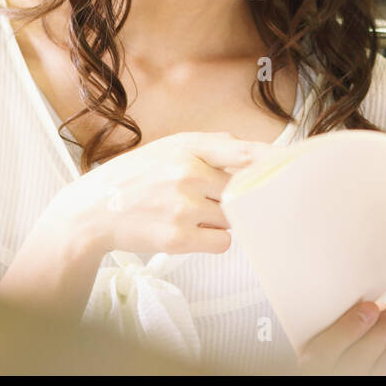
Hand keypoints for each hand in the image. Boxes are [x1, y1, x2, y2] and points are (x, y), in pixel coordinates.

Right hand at [52, 131, 273, 259]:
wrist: (93, 210)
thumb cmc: (134, 178)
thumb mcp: (167, 147)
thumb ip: (210, 144)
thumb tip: (248, 146)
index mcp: (187, 147)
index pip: (242, 151)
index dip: (271, 159)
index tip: (292, 164)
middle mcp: (188, 173)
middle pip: (241, 189)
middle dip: (231, 196)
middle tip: (208, 197)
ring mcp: (184, 206)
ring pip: (233, 217)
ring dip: (220, 218)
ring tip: (189, 213)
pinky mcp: (179, 237)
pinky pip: (222, 241)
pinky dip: (213, 239)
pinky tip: (189, 231)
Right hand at [298, 301, 385, 374]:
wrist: (352, 368)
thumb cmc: (339, 349)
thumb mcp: (327, 338)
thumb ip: (336, 325)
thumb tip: (363, 300)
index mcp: (313, 364)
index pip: (325, 349)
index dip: (350, 327)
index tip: (371, 307)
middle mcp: (335, 378)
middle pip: (358, 360)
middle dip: (383, 331)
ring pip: (383, 371)